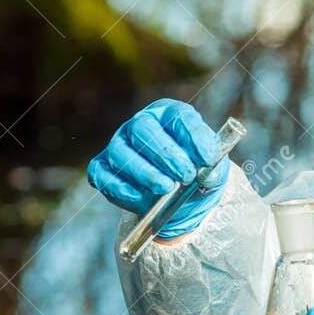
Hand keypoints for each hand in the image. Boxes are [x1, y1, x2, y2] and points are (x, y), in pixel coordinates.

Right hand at [87, 100, 229, 239]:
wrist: (179, 194)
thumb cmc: (195, 172)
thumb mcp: (210, 169)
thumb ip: (211, 169)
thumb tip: (207, 176)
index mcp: (169, 116)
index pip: (178, 117)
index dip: (193, 136)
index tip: (208, 158)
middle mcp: (140, 125)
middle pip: (143, 129)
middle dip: (166, 154)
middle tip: (186, 175)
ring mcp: (118, 145)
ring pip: (121, 153)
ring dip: (145, 172)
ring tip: (166, 188)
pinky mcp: (103, 168)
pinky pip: (103, 175)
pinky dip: (120, 188)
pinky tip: (140, 198)